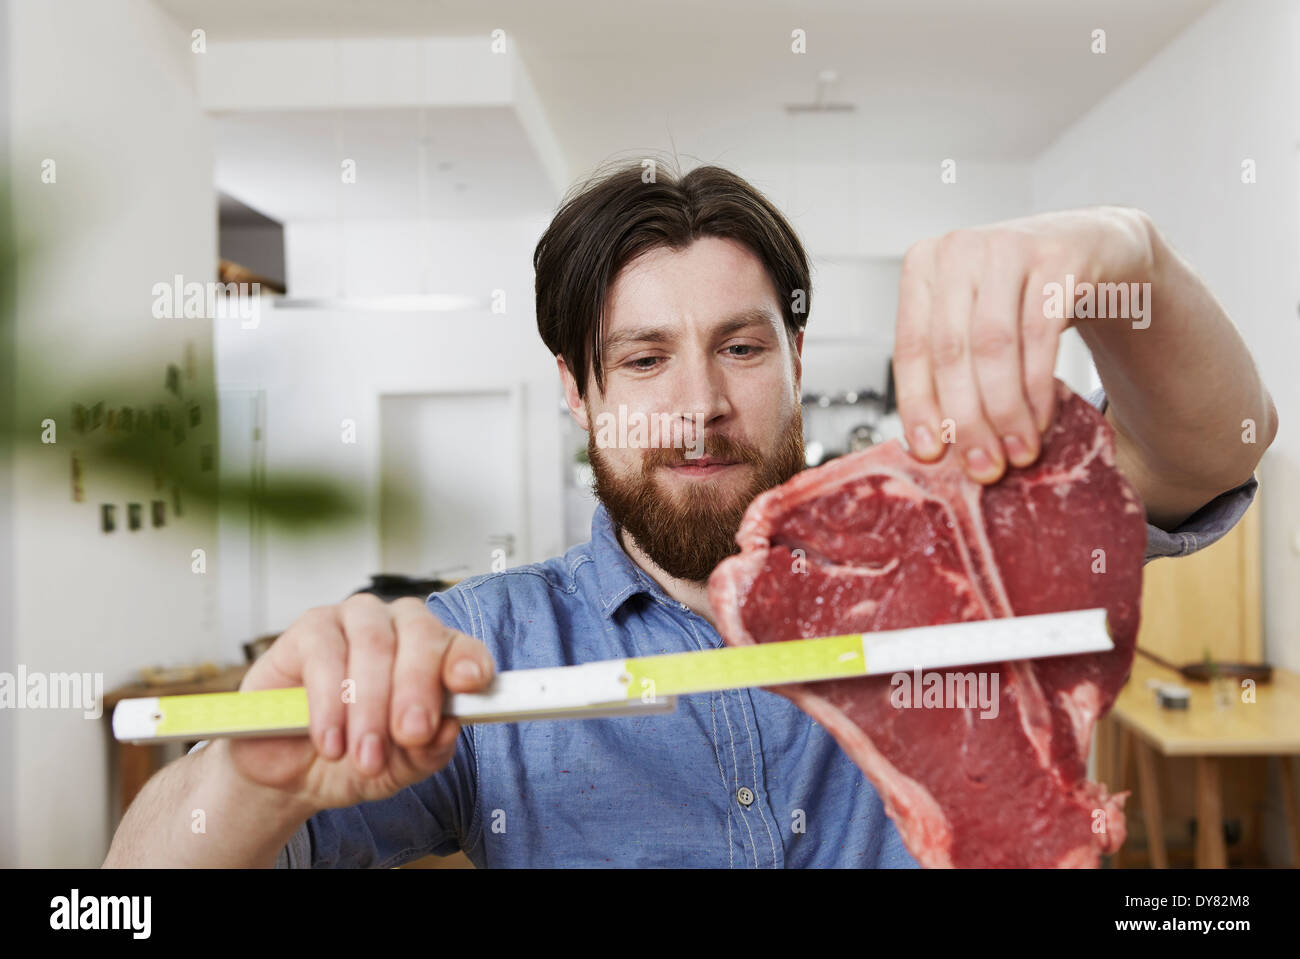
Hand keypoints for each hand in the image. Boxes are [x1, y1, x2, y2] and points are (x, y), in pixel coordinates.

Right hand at [223, 594, 495, 811]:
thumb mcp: (397, 768)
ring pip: (373, 644)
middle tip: (411, 733)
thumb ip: (426, 751)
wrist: (290, 773)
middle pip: (421, 635)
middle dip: (417, 688)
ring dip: (370, 704)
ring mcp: (355, 621)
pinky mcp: (309, 629)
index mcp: (434, 655)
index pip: (461, 647)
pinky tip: (330, 741)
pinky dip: (329, 703)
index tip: (469, 684)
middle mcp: (400, 628)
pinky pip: (323, 653)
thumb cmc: (354, 758)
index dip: (468, 661)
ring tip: (364, 756)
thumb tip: (448, 728)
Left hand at [891, 207, 1154, 481]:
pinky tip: (1041, 418)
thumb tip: (936, 445)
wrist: (1094, 247)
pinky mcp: (1058, 258)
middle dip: (966, 418)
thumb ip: (951, 367)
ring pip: (994, 346)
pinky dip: (1038, 386)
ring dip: (1005, 410)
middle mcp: (959, 249)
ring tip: (1017, 451)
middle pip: (951, 351)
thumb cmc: (1019, 295)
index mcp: (922, 265)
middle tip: (983, 466)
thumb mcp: (972, 319)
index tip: (929, 452)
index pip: (911, 347)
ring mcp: (1009, 246)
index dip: (918, 405)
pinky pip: (1041, 334)